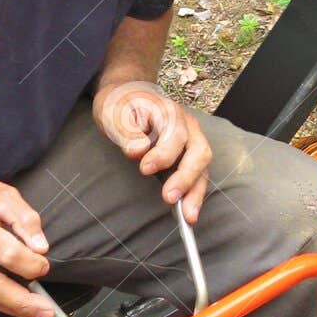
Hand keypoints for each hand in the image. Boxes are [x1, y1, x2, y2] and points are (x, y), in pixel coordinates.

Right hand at [0, 170, 51, 316]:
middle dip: (24, 303)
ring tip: (38, 315)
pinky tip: (16, 306)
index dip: (30, 264)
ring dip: (14, 309)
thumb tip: (40, 247)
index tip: (43, 265)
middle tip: (47, 313)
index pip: (7, 254)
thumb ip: (24, 218)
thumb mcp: (0, 193)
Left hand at [93, 80, 211, 222]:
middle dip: (187, 178)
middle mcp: (187, 125)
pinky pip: (196, 176)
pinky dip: (192, 195)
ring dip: (196, 192)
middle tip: (170, 198)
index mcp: (169, 112)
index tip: (145, 169)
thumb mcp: (114, 113)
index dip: (163, 154)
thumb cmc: (120, 107)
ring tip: (187, 217)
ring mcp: (191, 140)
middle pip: (199, 152)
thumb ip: (126, 131)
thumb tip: (139, 150)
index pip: (175, 134)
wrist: (127, 99)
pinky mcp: (188, 156)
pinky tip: (183, 213)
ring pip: (202, 167)